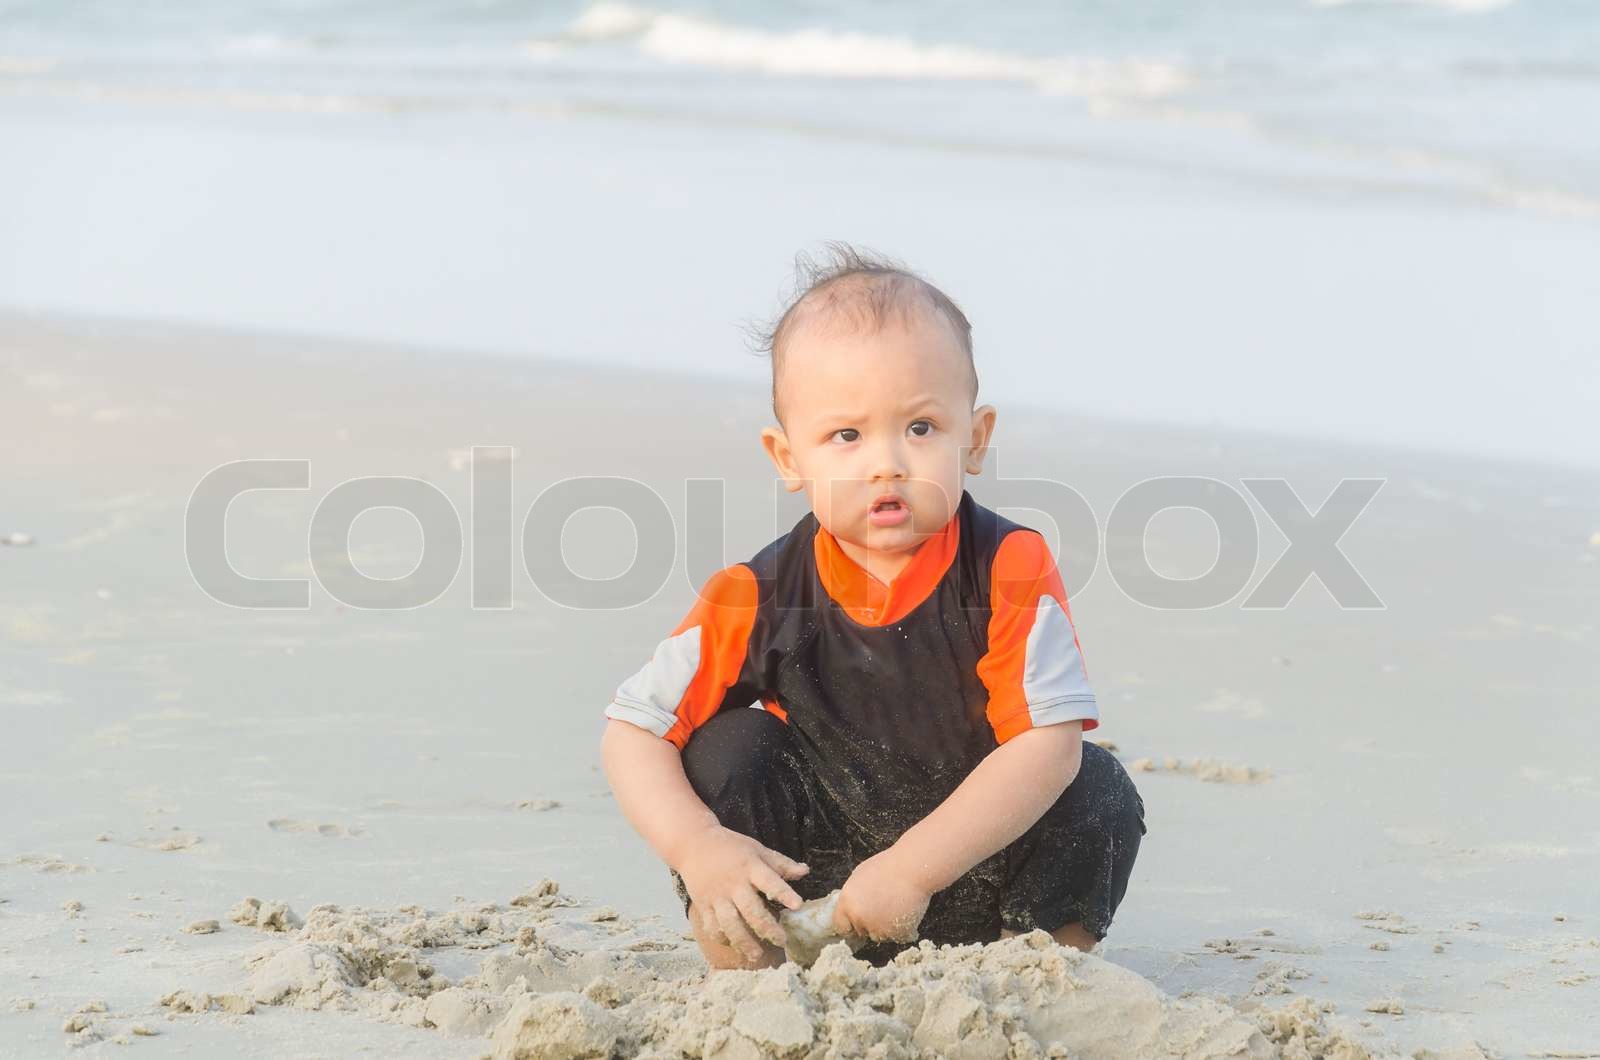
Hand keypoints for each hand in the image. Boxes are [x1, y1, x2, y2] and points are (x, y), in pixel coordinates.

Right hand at [675, 825, 809, 962]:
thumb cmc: (730, 847)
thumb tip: (805, 871)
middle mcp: (733, 883)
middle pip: (750, 909)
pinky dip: (723, 938)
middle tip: (782, 941)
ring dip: (744, 941)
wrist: (694, 844)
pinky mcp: (703, 905)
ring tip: (757, 955)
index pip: (769, 881)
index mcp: (750, 867)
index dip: (783, 893)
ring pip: (730, 923)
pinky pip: (712, 926)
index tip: (797, 905)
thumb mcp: (757, 850)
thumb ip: (780, 864)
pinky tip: (734, 945)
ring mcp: (716, 896)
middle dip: (767, 928)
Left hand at [831, 848, 931, 943]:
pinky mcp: (896, 934)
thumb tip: (852, 907)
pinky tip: (906, 912)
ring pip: (880, 936)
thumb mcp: (860, 876)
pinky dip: (903, 930)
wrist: (912, 868)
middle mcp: (859, 918)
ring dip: (886, 928)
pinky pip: (898, 937)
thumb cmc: (888, 866)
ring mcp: (878, 928)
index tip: (856, 923)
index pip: (840, 926)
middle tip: (883, 908)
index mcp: (847, 903)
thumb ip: (853, 896)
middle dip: (869, 924)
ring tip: (896, 907)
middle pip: (861, 932)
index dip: (849, 924)